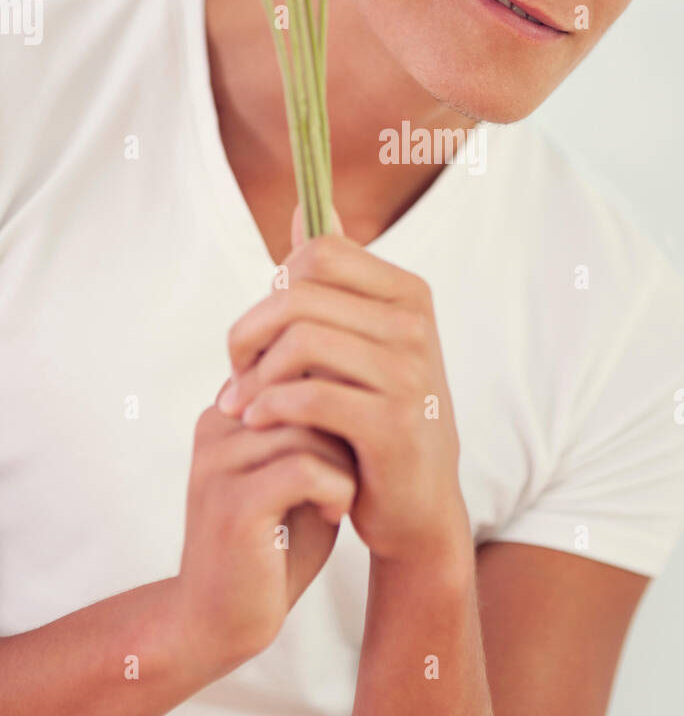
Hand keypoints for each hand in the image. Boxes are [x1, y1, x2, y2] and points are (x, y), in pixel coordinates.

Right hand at [175, 388, 357, 666]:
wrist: (223, 621)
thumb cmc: (274, 548)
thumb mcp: (302, 475)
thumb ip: (320, 429)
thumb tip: (364, 380)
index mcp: (229, 412)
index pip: (295, 368)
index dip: (338, 404)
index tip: (352, 448)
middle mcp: (216, 428)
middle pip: (303, 392)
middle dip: (344, 434)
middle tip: (351, 476)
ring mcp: (218, 464)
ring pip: (307, 429)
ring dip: (343, 463)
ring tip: (341, 496)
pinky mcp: (232, 503)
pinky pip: (303, 468)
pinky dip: (335, 488)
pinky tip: (334, 513)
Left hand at [216, 205, 473, 573]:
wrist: (417, 507)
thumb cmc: (378, 419)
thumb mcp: (363, 343)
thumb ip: (335, 280)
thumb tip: (306, 208)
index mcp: (408, 293)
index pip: (318, 251)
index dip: (272, 288)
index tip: (259, 333)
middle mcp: (415, 325)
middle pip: (298, 295)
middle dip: (248, 334)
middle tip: (234, 376)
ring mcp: (409, 373)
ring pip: (299, 341)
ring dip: (253, 376)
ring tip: (240, 405)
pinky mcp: (392, 424)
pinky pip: (309, 395)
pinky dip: (269, 407)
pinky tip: (257, 423)